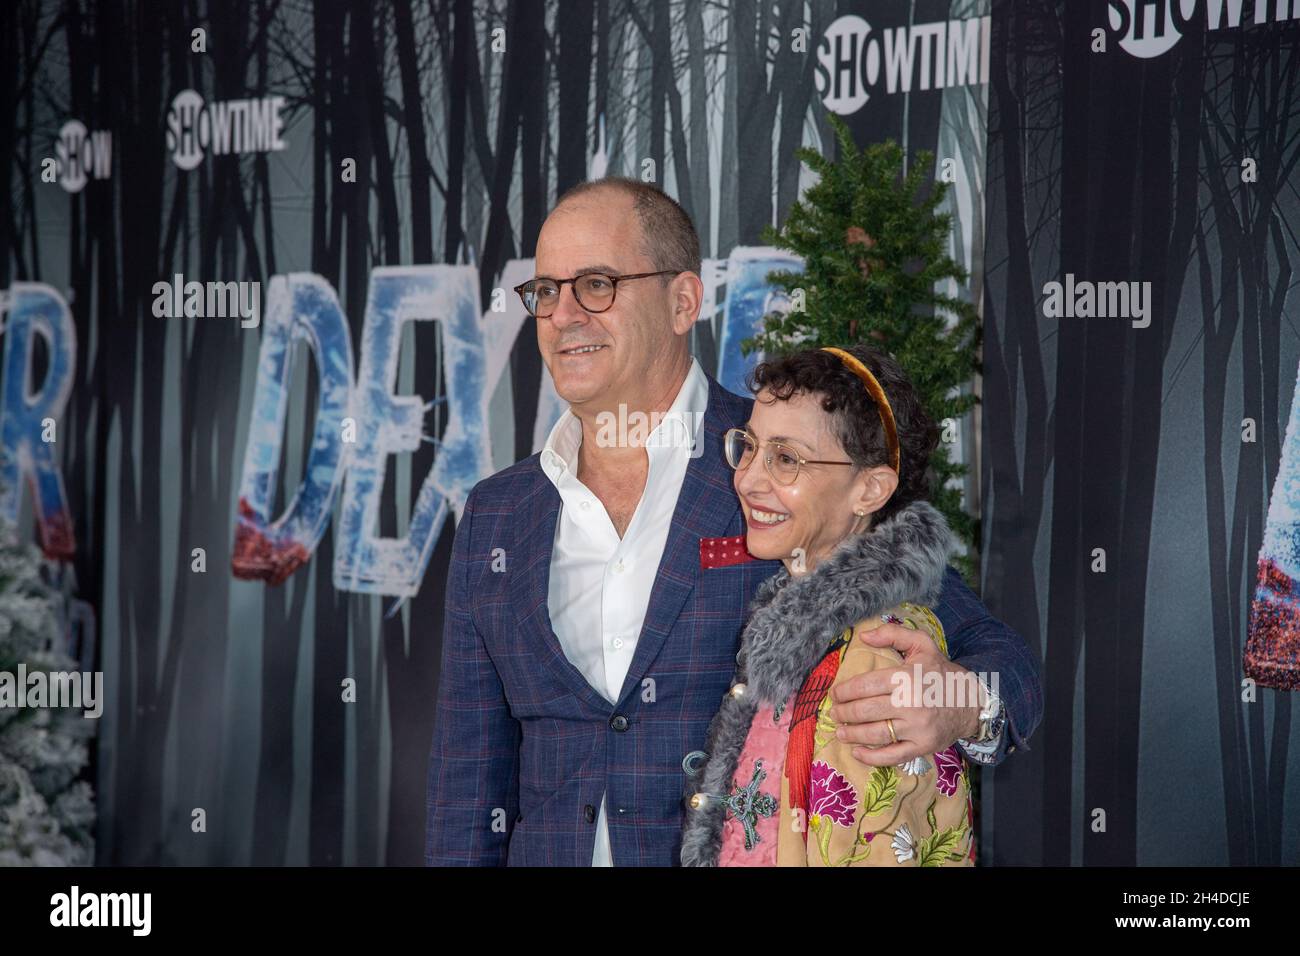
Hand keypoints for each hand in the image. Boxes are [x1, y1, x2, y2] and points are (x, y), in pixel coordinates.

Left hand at [826, 622, 983, 766]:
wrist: (972, 701)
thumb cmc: (940, 672)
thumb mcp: (921, 644)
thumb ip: (892, 634)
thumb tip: (863, 636)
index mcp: (906, 677)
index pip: (865, 685)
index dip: (845, 691)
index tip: (835, 694)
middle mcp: (911, 703)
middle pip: (866, 711)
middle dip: (844, 713)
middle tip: (834, 713)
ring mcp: (917, 728)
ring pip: (875, 734)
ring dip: (852, 734)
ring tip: (840, 731)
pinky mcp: (922, 746)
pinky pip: (892, 756)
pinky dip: (871, 757)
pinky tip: (857, 752)